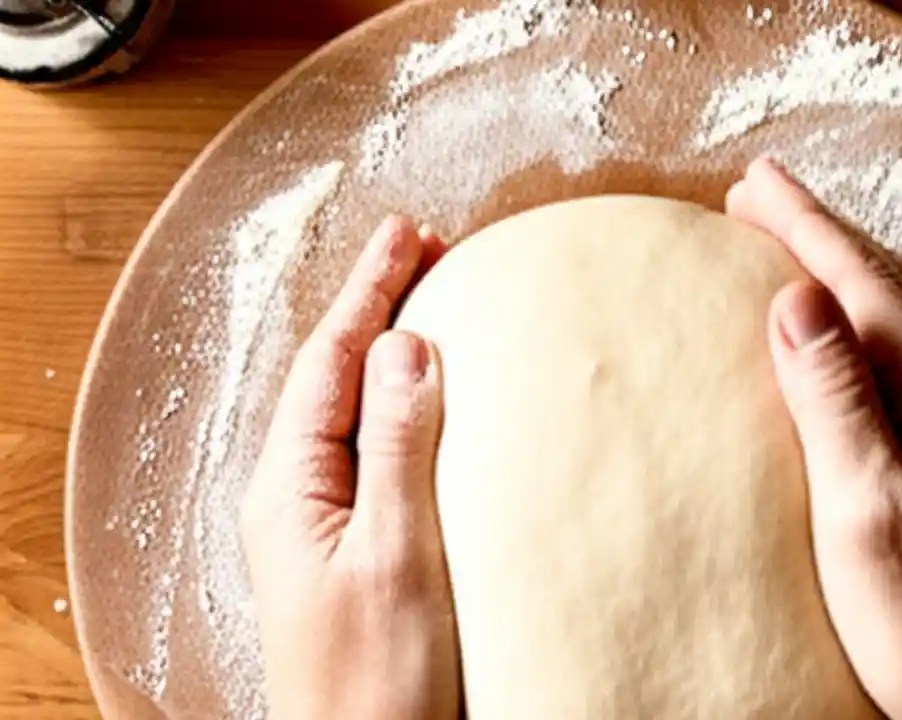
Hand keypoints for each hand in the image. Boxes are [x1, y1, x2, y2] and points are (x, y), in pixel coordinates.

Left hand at [240, 216, 458, 719]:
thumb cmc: (374, 683)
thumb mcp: (395, 557)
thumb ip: (397, 449)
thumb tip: (407, 346)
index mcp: (289, 489)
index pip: (332, 362)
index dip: (370, 291)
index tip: (408, 233)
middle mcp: (295, 497)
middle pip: (336, 376)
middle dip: (378, 306)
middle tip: (425, 247)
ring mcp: (321, 523)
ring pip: (354, 409)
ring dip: (391, 350)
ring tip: (430, 302)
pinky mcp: (353, 548)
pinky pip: (373, 451)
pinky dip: (403, 406)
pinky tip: (428, 400)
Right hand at [727, 159, 901, 718]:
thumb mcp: (870, 513)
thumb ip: (838, 401)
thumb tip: (800, 297)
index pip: (868, 286)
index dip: (807, 228)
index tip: (753, 183)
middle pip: (892, 287)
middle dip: (823, 234)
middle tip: (758, 195)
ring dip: (846, 272)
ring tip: (793, 245)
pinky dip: (867, 322)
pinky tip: (845, 333)